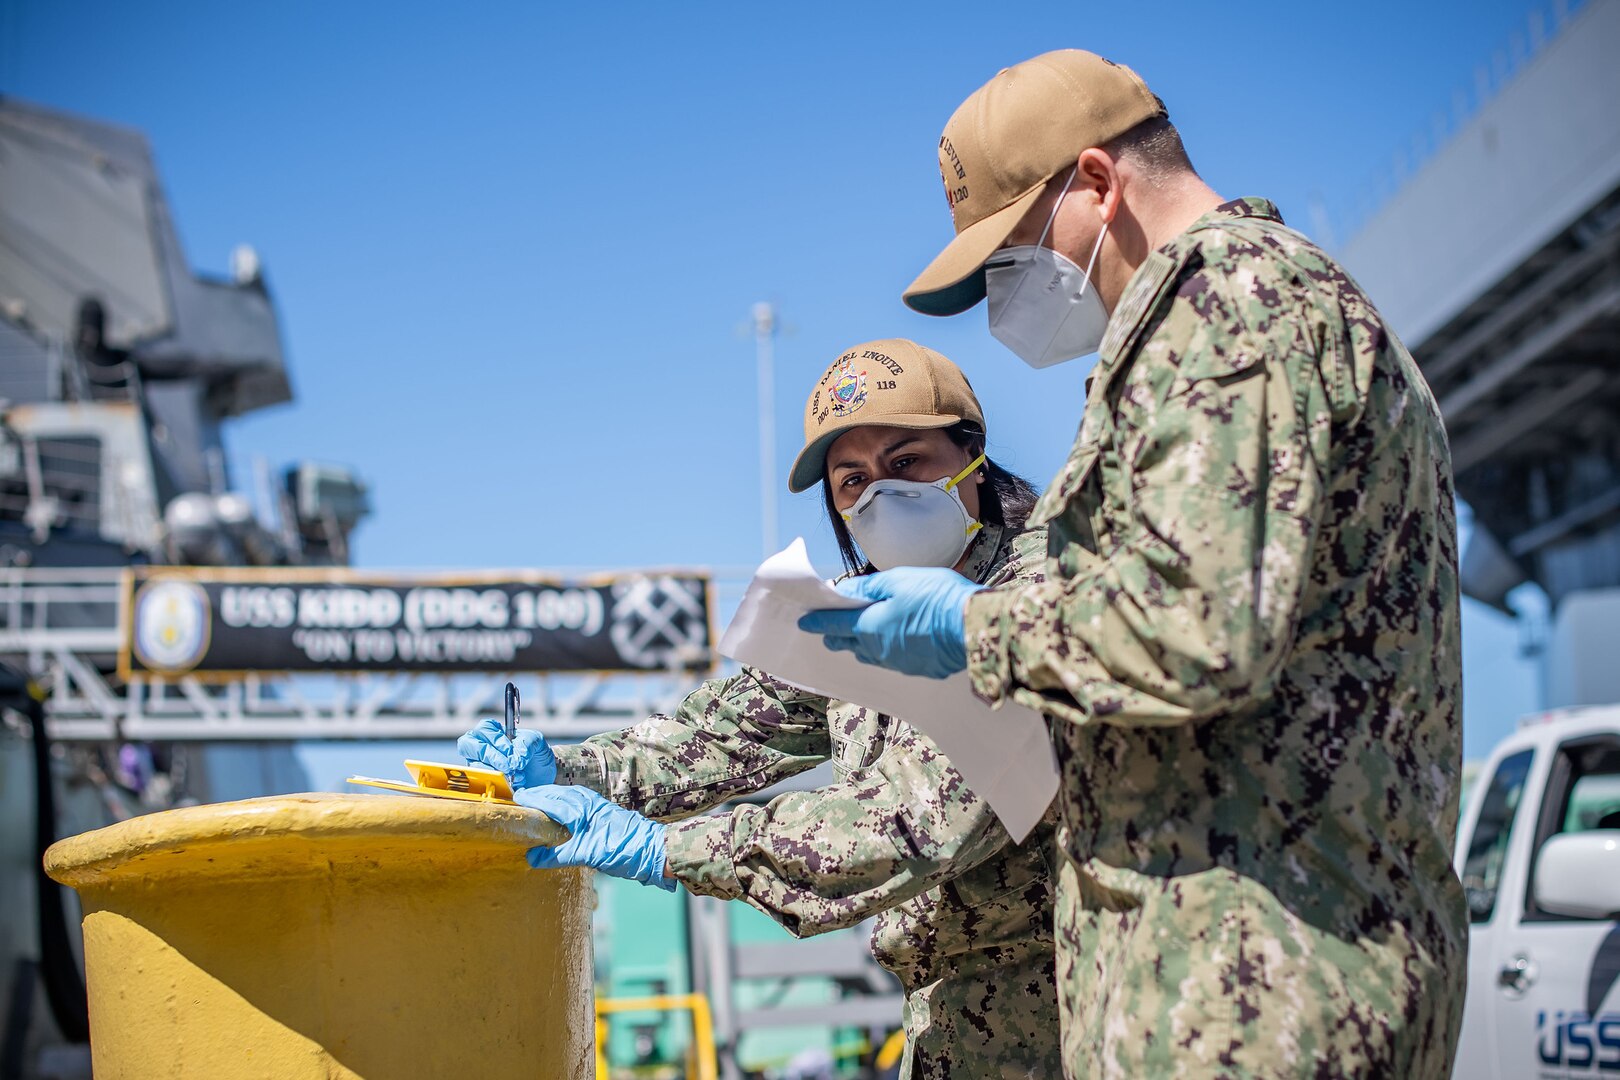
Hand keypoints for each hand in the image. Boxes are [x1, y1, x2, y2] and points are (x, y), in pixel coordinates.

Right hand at [457, 720, 555, 789]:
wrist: (542, 778)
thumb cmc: (536, 756)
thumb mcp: (537, 742)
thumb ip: (528, 741)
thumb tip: (516, 755)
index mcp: (493, 732)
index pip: (484, 729)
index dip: (496, 740)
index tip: (511, 751)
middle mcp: (481, 747)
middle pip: (468, 744)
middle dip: (489, 755)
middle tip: (508, 765)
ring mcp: (479, 765)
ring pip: (474, 765)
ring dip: (495, 771)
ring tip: (516, 776)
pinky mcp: (482, 782)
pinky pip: (480, 782)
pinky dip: (497, 784)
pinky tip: (512, 784)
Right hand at [517, 785, 675, 890]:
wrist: (652, 849)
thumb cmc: (621, 849)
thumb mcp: (585, 855)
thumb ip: (556, 856)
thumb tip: (531, 858)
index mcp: (578, 808)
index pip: (546, 799)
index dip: (528, 800)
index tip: (511, 801)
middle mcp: (585, 800)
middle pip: (553, 793)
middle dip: (535, 796)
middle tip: (517, 802)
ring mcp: (594, 803)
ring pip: (564, 795)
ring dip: (548, 798)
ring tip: (533, 806)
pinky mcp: (600, 810)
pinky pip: (574, 800)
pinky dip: (561, 802)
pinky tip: (558, 812)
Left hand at [797, 567, 982, 678]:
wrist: (974, 628)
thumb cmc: (938, 598)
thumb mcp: (900, 581)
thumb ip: (870, 587)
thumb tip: (847, 591)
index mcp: (870, 626)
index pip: (835, 624)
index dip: (818, 622)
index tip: (805, 622)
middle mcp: (879, 649)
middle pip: (850, 643)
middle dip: (838, 636)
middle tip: (830, 631)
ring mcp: (899, 663)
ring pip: (872, 654)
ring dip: (862, 644)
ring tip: (861, 635)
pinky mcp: (919, 669)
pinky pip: (894, 660)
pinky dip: (888, 649)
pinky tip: (896, 642)